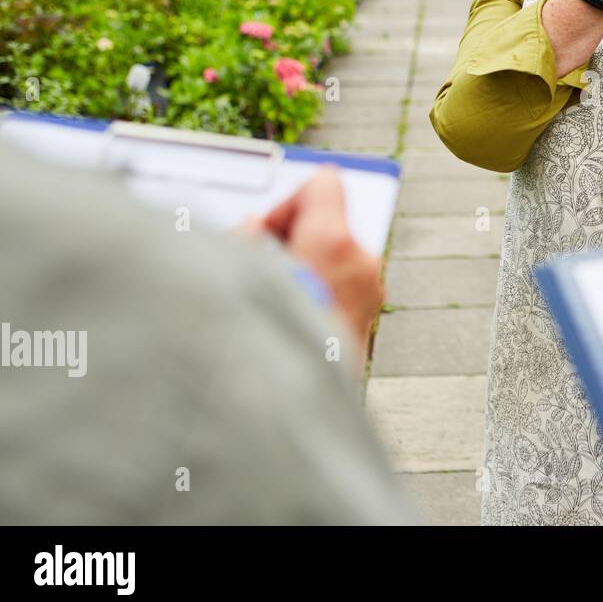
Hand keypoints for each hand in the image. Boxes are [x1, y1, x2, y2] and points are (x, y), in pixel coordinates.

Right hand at [251, 168, 383, 359]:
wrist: (287, 415)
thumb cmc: (258, 342)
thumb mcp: (232, 274)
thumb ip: (242, 240)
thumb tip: (253, 230)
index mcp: (335, 243)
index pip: (322, 185)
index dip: (285, 204)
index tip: (261, 236)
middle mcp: (363, 265)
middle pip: (325, 225)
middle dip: (287, 243)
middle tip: (255, 273)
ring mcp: (370, 296)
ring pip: (328, 261)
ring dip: (297, 273)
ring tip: (265, 306)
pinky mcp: (366, 324)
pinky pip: (335, 291)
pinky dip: (311, 297)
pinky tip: (282, 324)